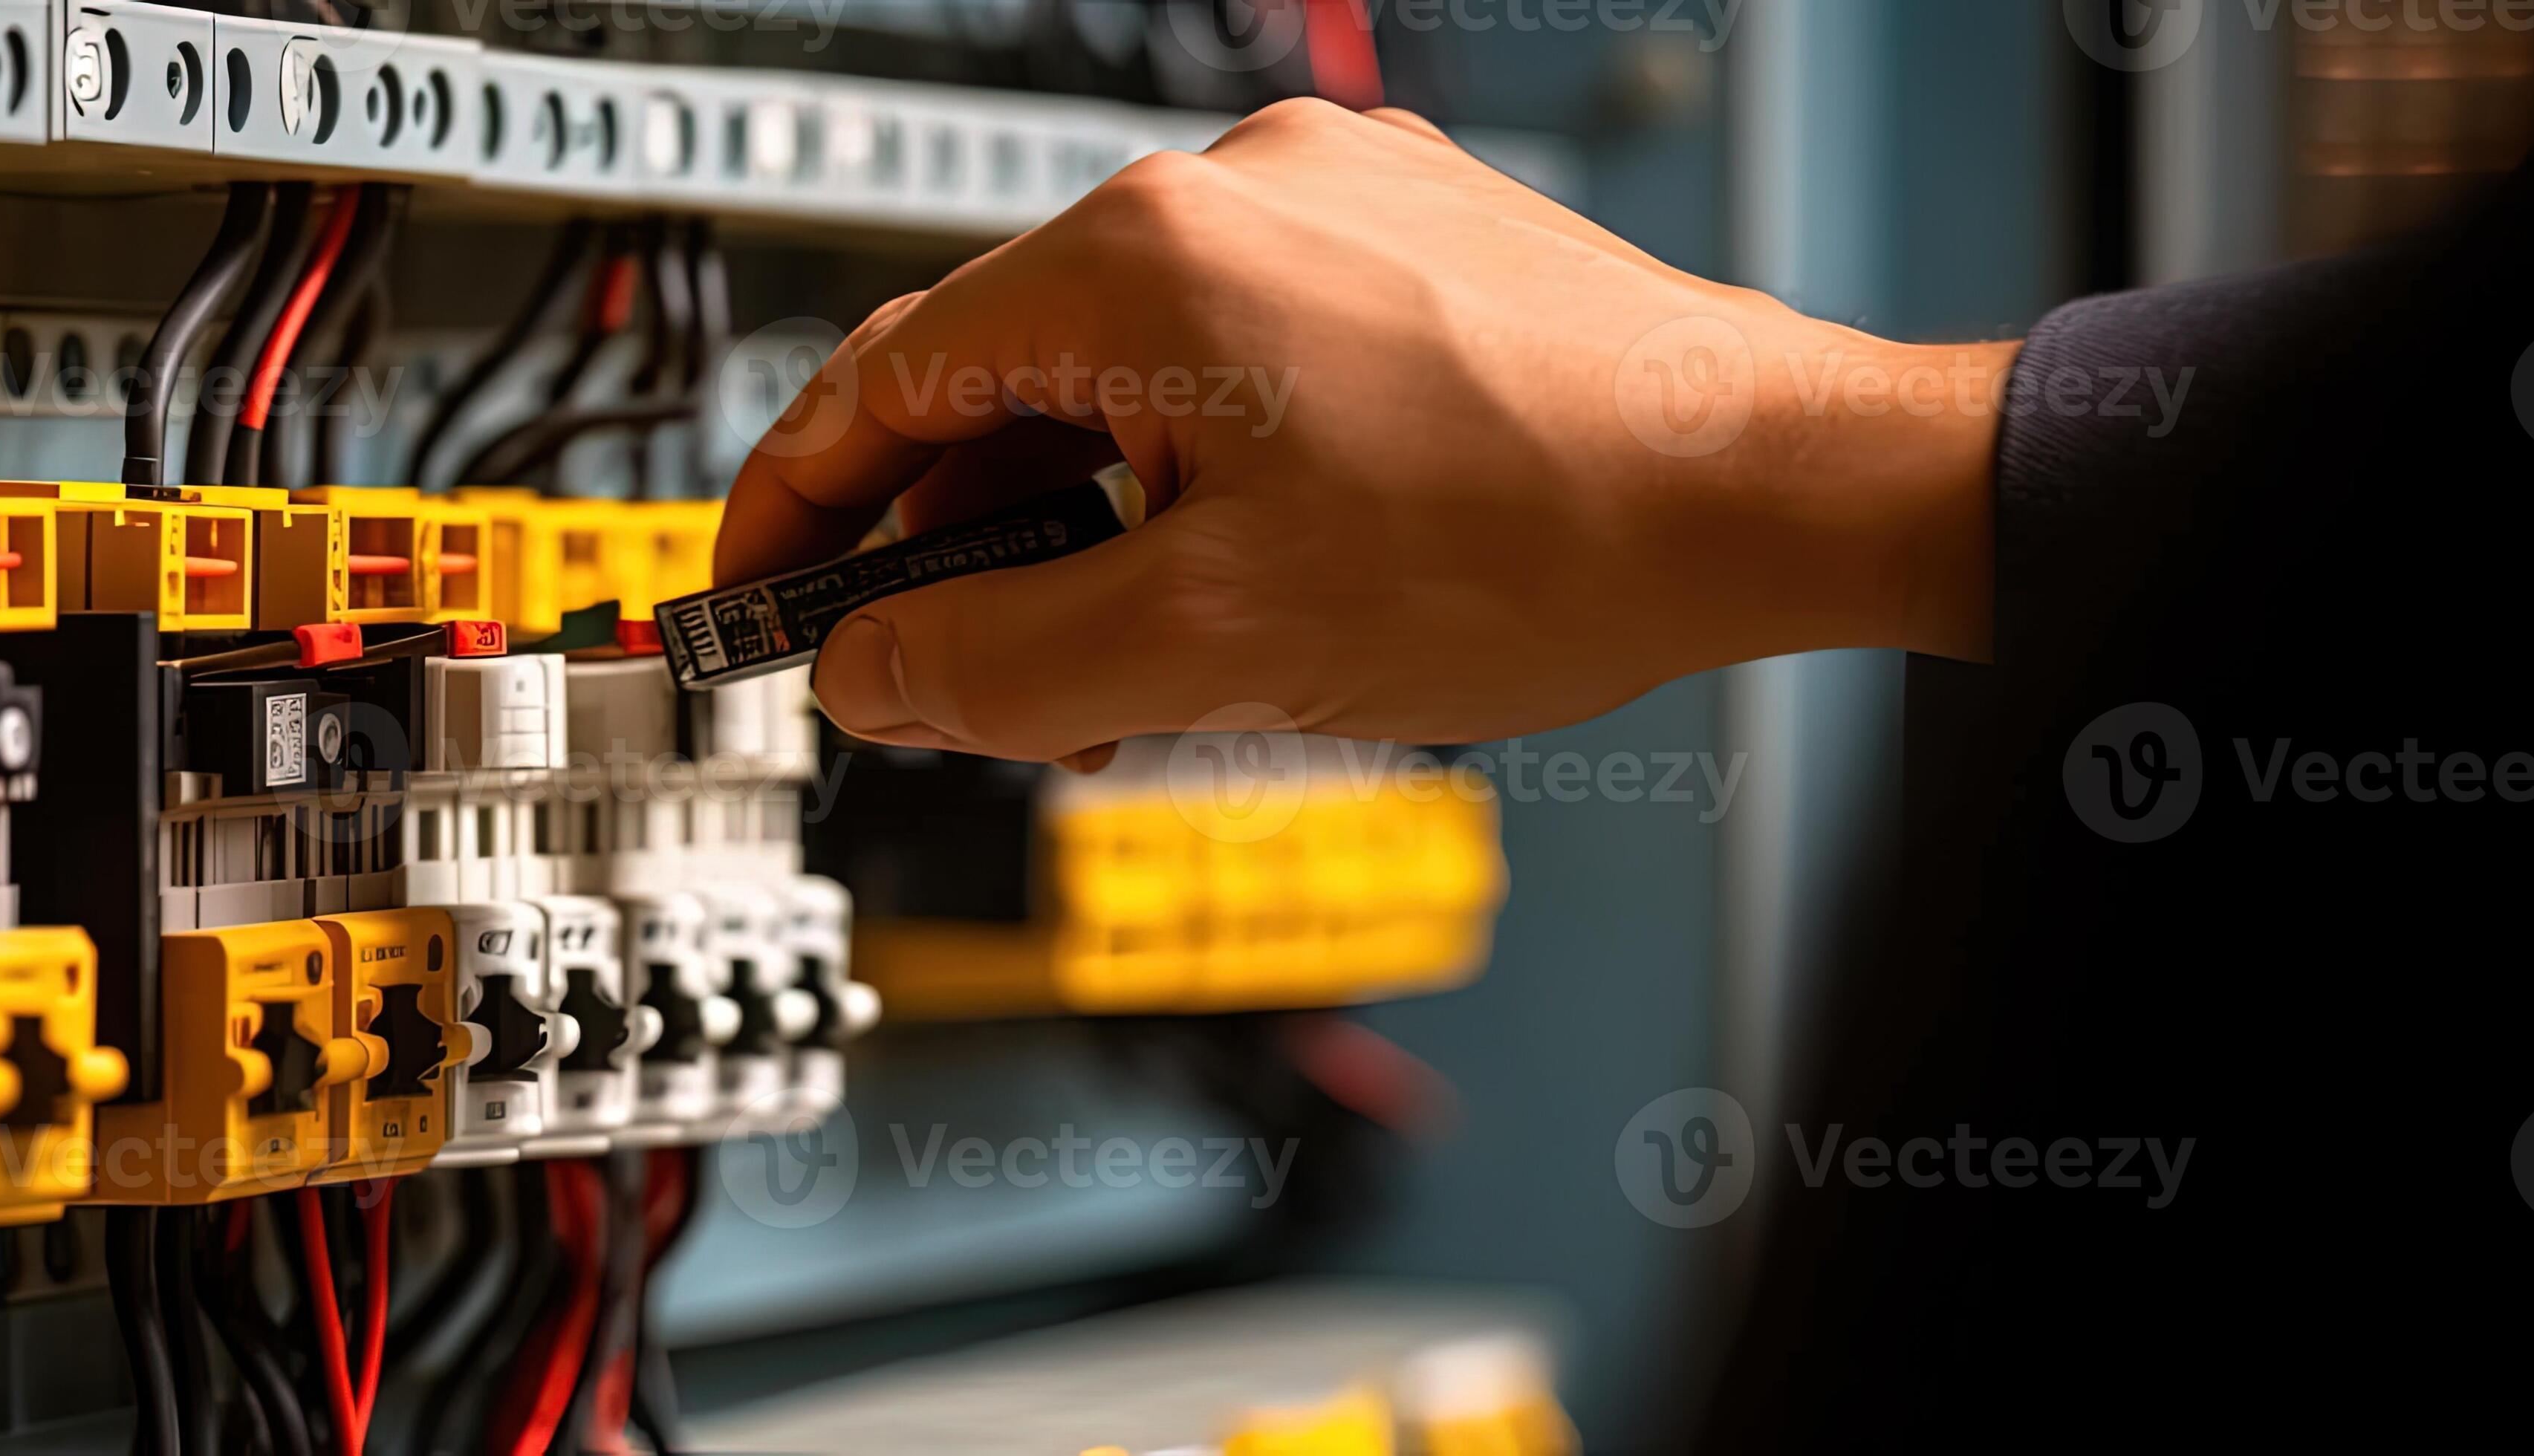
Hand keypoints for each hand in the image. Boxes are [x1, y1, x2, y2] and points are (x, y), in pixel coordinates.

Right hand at [714, 99, 2006, 768]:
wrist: (1776, 493)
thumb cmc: (1542, 535)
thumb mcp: (1209, 648)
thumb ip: (994, 670)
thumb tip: (869, 676)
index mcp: (1140, 261)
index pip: (878, 382)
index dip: (793, 512)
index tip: (757, 599)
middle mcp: (1222, 190)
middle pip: (999, 381)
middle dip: (970, 550)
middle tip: (971, 689)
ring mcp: (1321, 203)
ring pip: (1120, 377)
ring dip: (1090, 524)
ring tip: (1136, 664)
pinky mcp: (1398, 242)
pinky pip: (1231, 355)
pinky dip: (1196, 472)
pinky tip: (1241, 581)